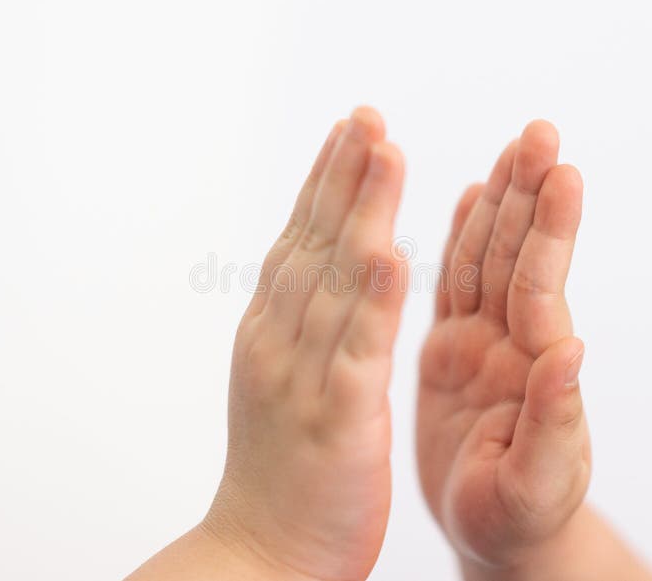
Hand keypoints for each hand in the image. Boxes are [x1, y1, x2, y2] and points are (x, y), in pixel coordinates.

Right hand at [207, 107, 406, 580]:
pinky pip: (359, 348)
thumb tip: (306, 272)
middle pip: (315, 244)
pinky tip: (392, 251)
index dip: (325, 184)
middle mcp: (280, 341)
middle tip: (367, 115)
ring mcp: (305, 376)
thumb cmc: (279, 471)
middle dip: (343, 174)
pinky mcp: (338, 418)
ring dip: (360, 211)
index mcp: (272, 333)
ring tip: (384, 151)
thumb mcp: (275, 381)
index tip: (349, 132)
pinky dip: (373, 297)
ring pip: (336, 281)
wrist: (259, 553)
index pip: (301, 243)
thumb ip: (292, 325)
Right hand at [417, 121, 589, 569]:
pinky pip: (457, 284)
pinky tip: (469, 199)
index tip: (561, 172)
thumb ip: (555, 422)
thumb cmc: (517, 520)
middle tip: (540, 133)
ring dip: (500, 202)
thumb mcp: (536, 485)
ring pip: (488, 259)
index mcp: (529, 372)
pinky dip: (464, 237)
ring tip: (512, 149)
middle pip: (518, 256)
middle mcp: (510, 345)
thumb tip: (572, 355)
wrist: (495, 533)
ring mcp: (482, 344)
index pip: (538, 288)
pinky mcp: (452, 351)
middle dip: (528, 193)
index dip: (547, 231)